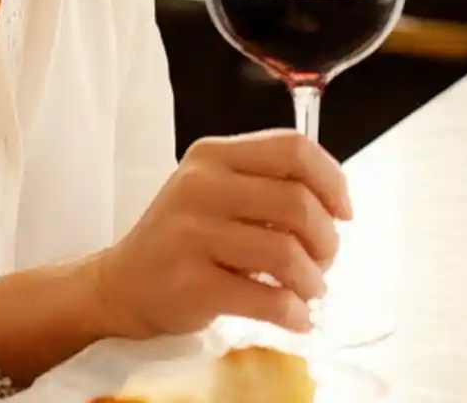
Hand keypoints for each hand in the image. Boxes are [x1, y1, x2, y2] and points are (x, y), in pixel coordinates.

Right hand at [86, 130, 352, 338]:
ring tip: (306, 291)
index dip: (333, 180)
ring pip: (286, 253)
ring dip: (312, 281)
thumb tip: (335, 205)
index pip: (293, 149)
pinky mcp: (190, 283)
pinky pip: (266, 299)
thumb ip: (265, 184)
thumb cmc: (183, 237)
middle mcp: (199, 186)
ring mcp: (191, 234)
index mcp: (212, 155)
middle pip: (298, 203)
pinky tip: (294, 317)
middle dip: (327, 240)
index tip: (343, 212)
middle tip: (322, 261)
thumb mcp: (215, 191)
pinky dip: (293, 313)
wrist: (123, 283)